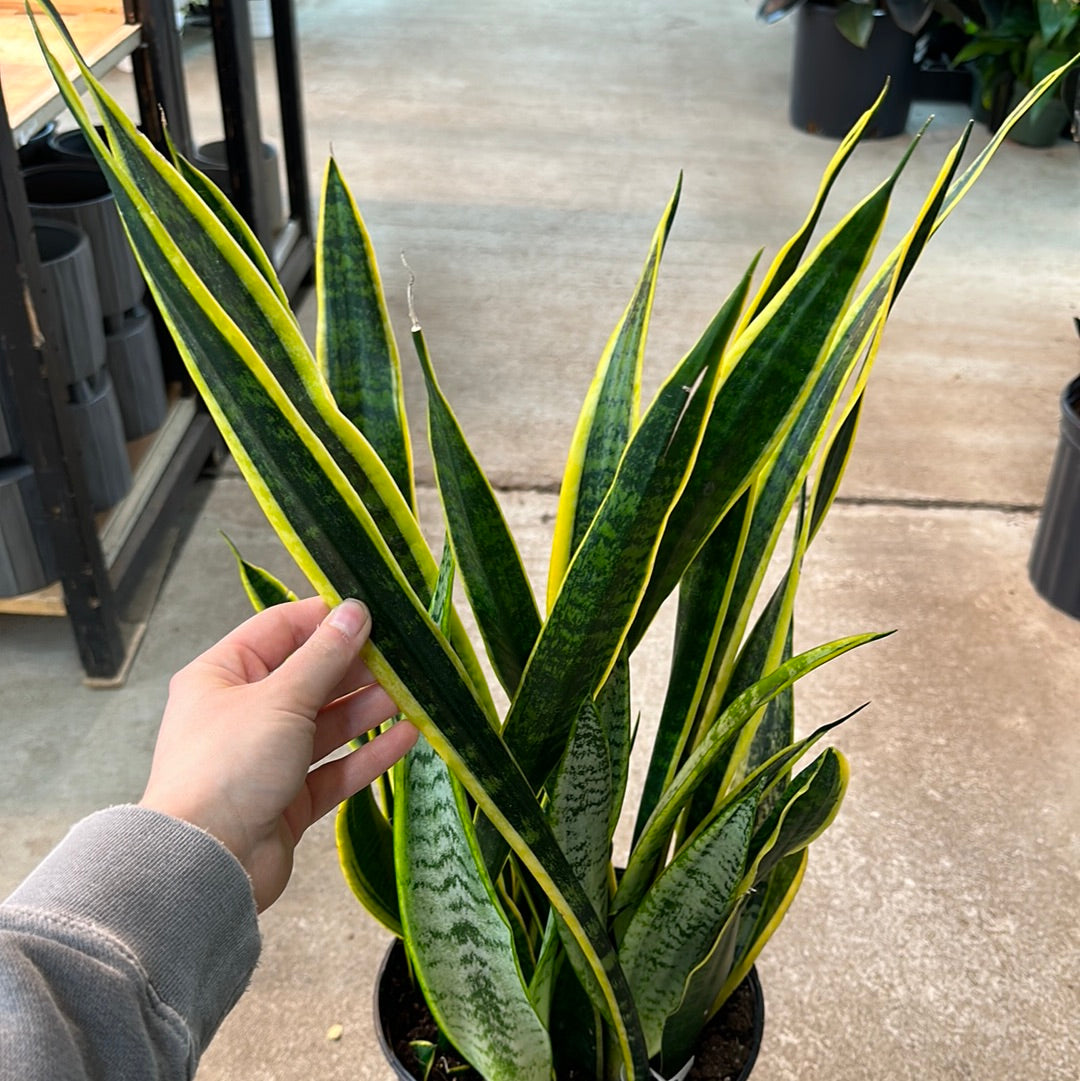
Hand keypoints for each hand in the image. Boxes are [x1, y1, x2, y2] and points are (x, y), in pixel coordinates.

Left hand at [139, 597, 417, 910]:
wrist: (205, 867)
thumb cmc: (227, 768)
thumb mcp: (281, 699)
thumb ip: (324, 656)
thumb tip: (356, 611)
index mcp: (222, 676)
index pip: (280, 630)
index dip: (325, 619)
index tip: (371, 614)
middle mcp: (242, 713)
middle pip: (308, 677)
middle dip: (355, 668)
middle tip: (402, 658)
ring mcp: (266, 758)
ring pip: (326, 723)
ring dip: (367, 709)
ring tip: (411, 694)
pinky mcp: (287, 800)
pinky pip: (334, 768)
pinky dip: (368, 754)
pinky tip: (407, 737)